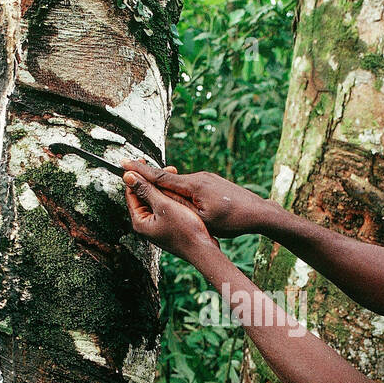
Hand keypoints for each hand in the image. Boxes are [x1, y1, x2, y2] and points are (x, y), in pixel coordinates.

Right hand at [119, 160, 272, 236]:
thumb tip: (161, 197)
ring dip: (164, 185)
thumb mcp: (203, 218)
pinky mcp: (213, 183)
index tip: (123, 162)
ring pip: (179, 183)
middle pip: (167, 177)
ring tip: (149, 185)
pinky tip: (176, 195)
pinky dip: (179, 189)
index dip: (140, 171)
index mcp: (193, 185)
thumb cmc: (233, 220)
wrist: (259, 212)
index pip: (160, 177)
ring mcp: (207, 178)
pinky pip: (190, 185)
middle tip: (128, 166)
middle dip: (148, 175)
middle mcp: (198, 177)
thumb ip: (181, 206)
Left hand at [123, 167, 218, 261]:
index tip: (144, 162)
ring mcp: (157, 226)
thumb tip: (128, 176)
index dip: (137, 176)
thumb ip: (146, 190)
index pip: (132, 193)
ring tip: (175, 177)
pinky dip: (170, 197)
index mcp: (140, 221)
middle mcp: (146, 224)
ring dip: (163, 188)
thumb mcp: (164, 206)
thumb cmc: (185, 231)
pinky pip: (165, 207)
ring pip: (155, 200)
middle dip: (153, 181)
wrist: (203, 250)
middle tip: (167, 169)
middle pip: (144, 196)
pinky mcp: (168, 226)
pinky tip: (179, 191)